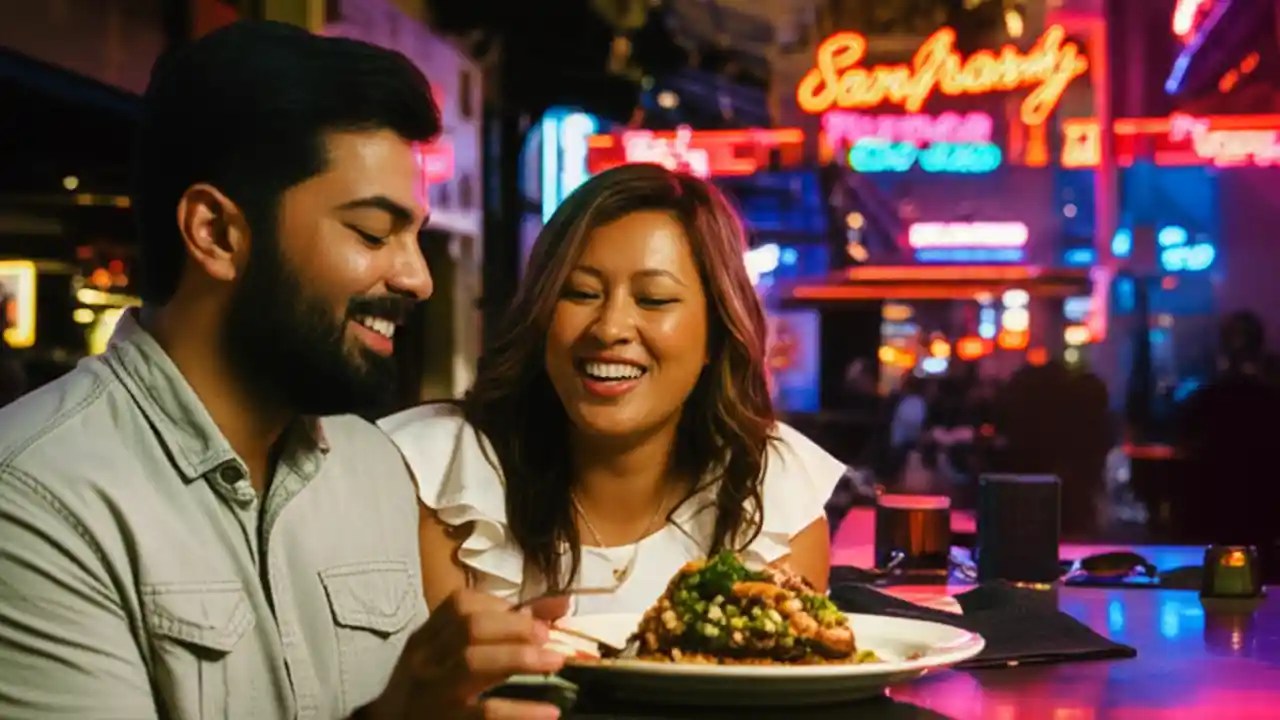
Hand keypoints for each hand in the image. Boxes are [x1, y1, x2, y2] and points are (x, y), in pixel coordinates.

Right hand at [364, 589, 569, 718]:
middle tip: (548, 638)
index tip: (534, 618)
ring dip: (520, 657)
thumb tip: (562, 605)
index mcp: (426, 637)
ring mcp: (433, 692)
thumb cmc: (431, 691)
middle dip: (515, 627)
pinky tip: (549, 712)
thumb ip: (502, 630)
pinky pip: (485, 713)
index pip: (460, 604)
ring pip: (472, 662)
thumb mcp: (451, 656)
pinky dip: (521, 711)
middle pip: (469, 627)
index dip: (502, 606)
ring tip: (556, 661)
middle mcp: (425, 659)